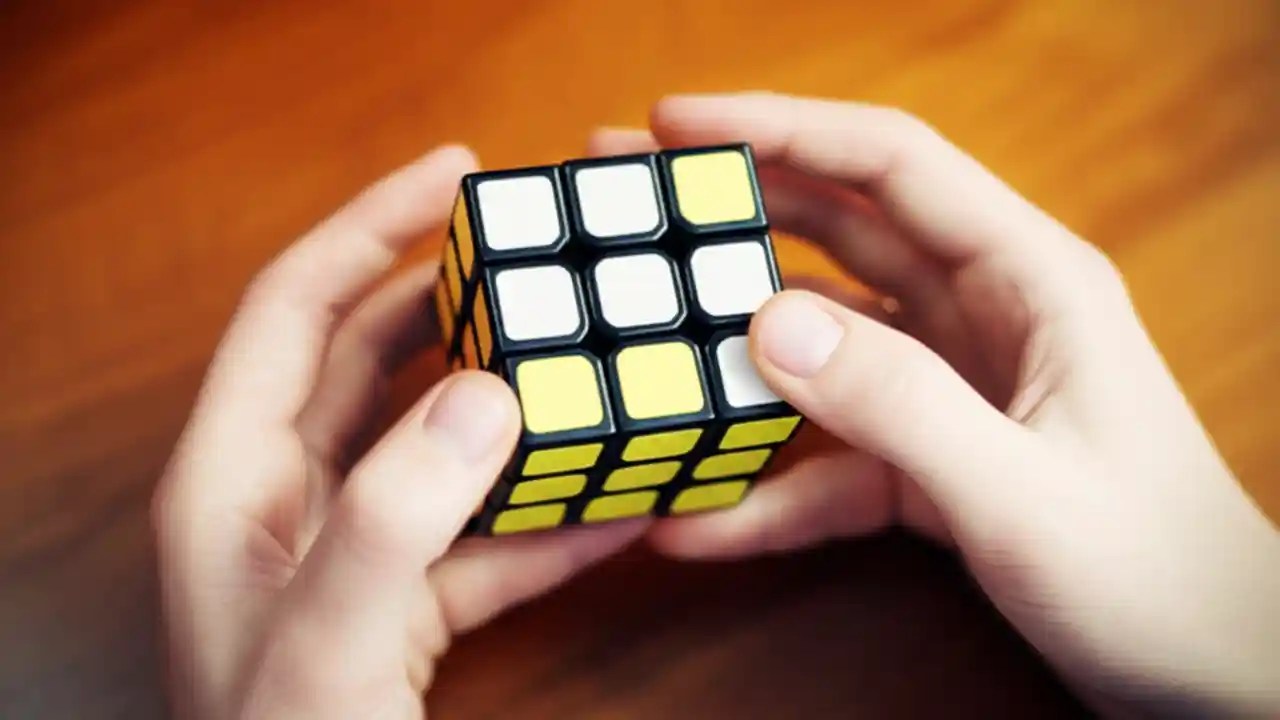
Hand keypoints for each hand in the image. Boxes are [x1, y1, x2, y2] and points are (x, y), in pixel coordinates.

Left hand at [152, 146, 645, 718]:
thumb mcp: (325, 648)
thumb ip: (393, 520)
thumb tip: (483, 396)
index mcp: (232, 483)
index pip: (296, 309)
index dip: (370, 227)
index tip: (457, 175)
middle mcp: (287, 506)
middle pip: (377, 365)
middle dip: (462, 311)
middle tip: (546, 266)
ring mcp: (351, 558)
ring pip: (444, 450)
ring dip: (522, 415)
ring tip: (595, 371)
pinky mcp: (405, 612)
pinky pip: (487, 541)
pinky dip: (550, 519)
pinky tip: (618, 508)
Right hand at [589, 93, 1279, 716]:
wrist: (1217, 678)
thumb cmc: (1156, 575)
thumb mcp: (1021, 488)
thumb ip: (897, 402)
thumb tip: (764, 324)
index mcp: (1031, 280)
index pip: (891, 165)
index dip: (781, 129)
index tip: (678, 125)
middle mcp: (986, 316)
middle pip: (840, 233)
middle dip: (735, 208)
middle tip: (634, 197)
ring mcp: (954, 389)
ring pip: (822, 338)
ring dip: (733, 340)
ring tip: (639, 334)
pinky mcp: (931, 460)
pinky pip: (830, 454)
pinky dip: (766, 482)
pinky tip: (698, 519)